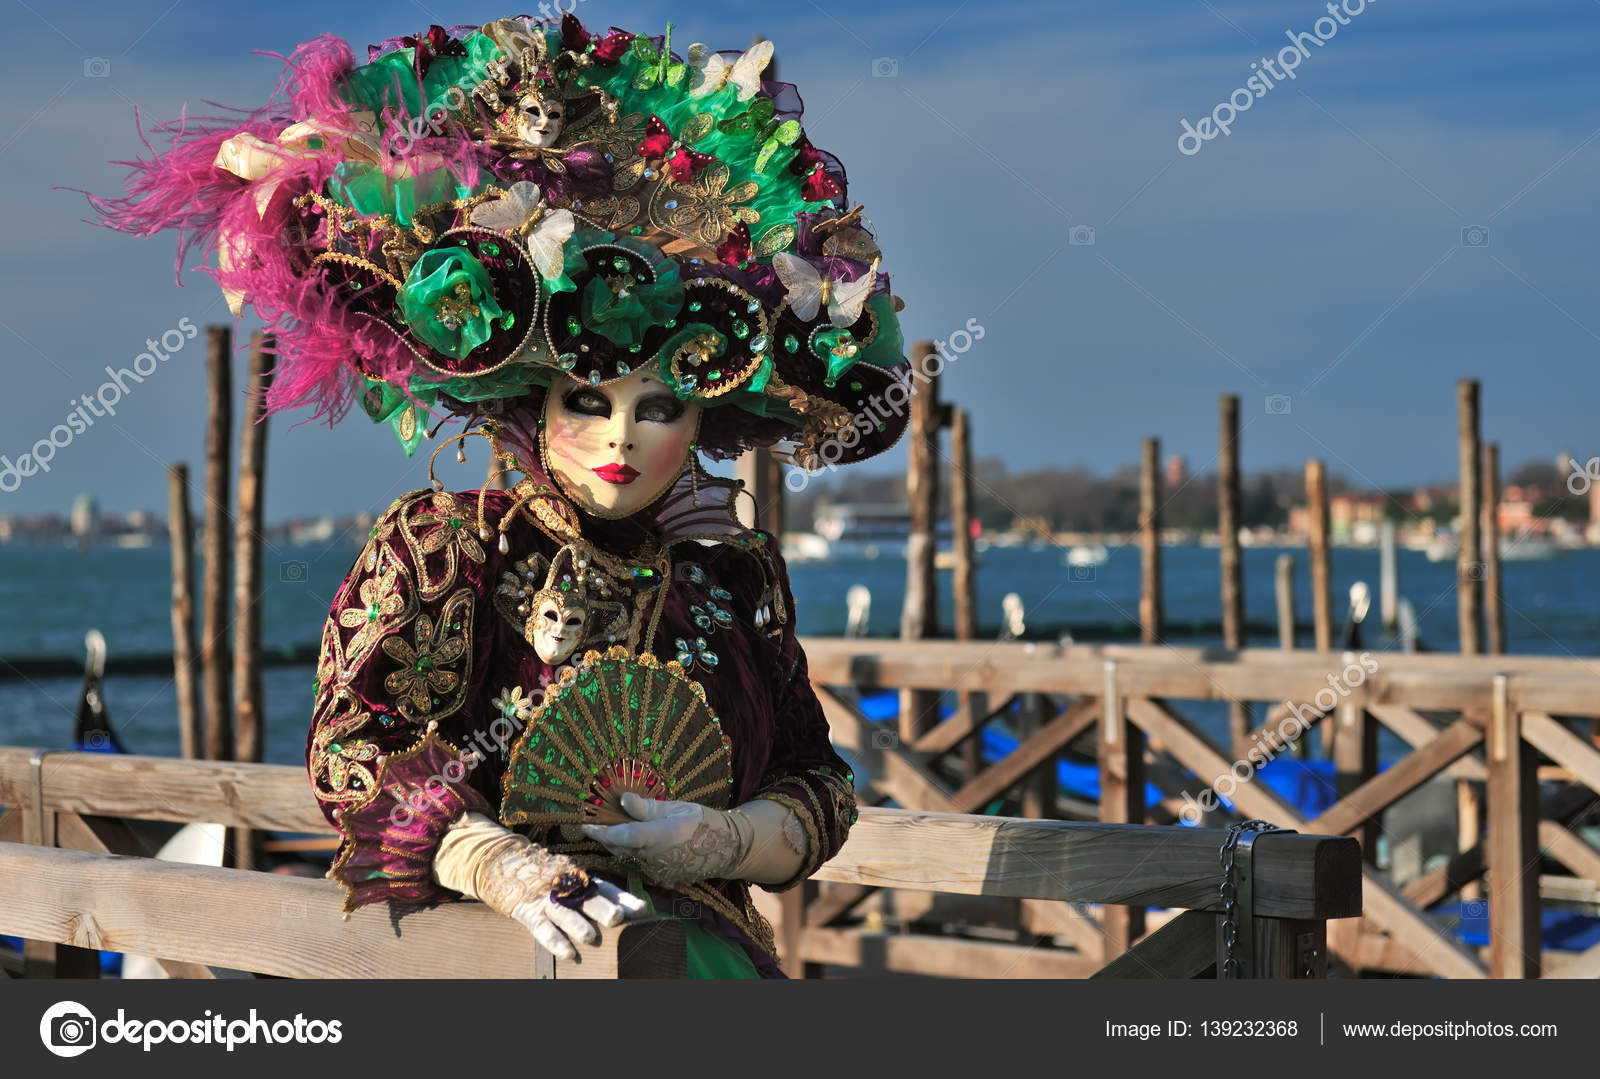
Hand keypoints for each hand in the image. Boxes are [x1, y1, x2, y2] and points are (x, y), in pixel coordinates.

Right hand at [432, 812, 647, 959]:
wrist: (510, 867)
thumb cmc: (554, 883)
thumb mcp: (577, 887)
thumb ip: (602, 898)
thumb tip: (636, 911)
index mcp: (582, 882)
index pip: (607, 888)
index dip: (624, 898)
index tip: (642, 910)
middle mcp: (568, 889)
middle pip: (589, 898)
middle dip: (604, 908)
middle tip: (618, 917)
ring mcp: (548, 900)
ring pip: (566, 914)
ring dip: (578, 925)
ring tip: (591, 938)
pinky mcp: (530, 912)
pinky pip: (543, 928)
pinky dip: (555, 941)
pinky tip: (568, 953)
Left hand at [579, 792, 752, 884]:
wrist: (725, 849)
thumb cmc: (702, 822)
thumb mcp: (677, 807)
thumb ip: (647, 807)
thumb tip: (623, 799)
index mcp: (660, 835)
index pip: (622, 834)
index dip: (600, 830)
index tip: (584, 824)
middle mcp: (655, 857)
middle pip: (619, 848)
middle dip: (604, 836)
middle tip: (594, 823)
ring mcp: (657, 872)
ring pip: (627, 858)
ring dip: (617, 845)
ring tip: (610, 830)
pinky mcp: (661, 879)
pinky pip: (638, 866)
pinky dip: (632, 854)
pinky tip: (633, 843)